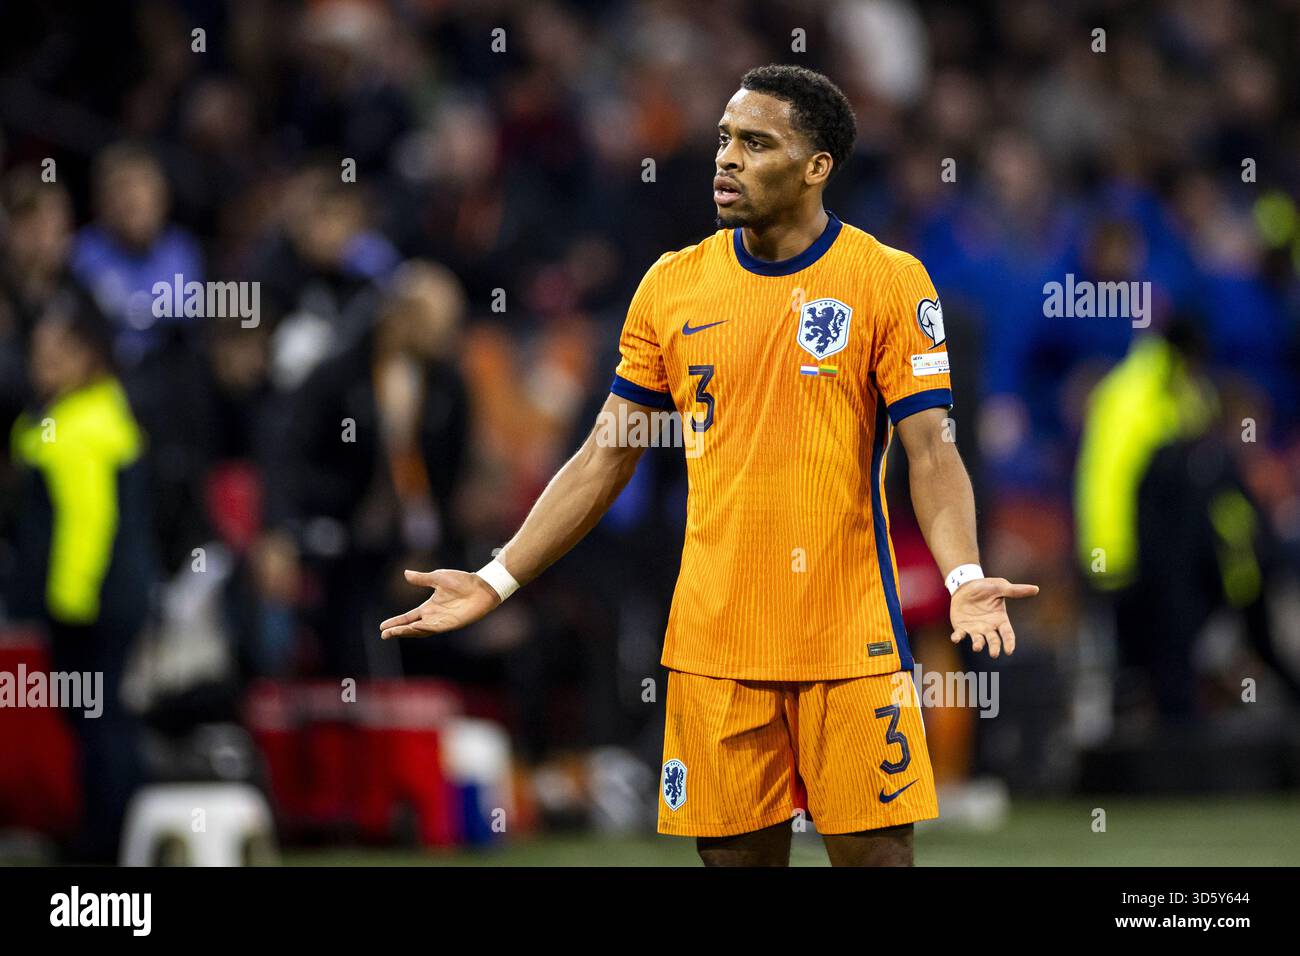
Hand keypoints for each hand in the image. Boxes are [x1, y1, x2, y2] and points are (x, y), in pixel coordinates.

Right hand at [379, 569, 500, 639]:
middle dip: (398, 630)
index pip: (409, 617)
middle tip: (384, 635)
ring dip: (408, 631)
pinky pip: (435, 628)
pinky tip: (414, 627)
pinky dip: (424, 628)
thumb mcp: (438, 578)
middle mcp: (433, 616)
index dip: (396, 622)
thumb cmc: (462, 581)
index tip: (382, 627)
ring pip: (421, 630)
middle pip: (412, 627)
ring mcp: (442, 621)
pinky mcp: (451, 623)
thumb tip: (406, 573)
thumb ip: (422, 578)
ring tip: (394, 632)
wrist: (481, 586)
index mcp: (429, 607)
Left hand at [949, 577, 1038, 658]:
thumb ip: (1015, 591)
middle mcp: (988, 627)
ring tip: (977, 647)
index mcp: (1000, 620)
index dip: (1009, 642)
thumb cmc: (986, 587)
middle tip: (994, 653)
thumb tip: (1036, 589)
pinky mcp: (961, 627)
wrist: (966, 585)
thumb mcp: (1001, 587)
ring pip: (978, 640)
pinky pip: (959, 634)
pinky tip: (955, 638)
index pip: (1007, 634)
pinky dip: (957, 637)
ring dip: (977, 644)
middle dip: (994, 647)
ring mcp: (975, 628)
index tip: (1009, 651)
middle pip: (993, 640)